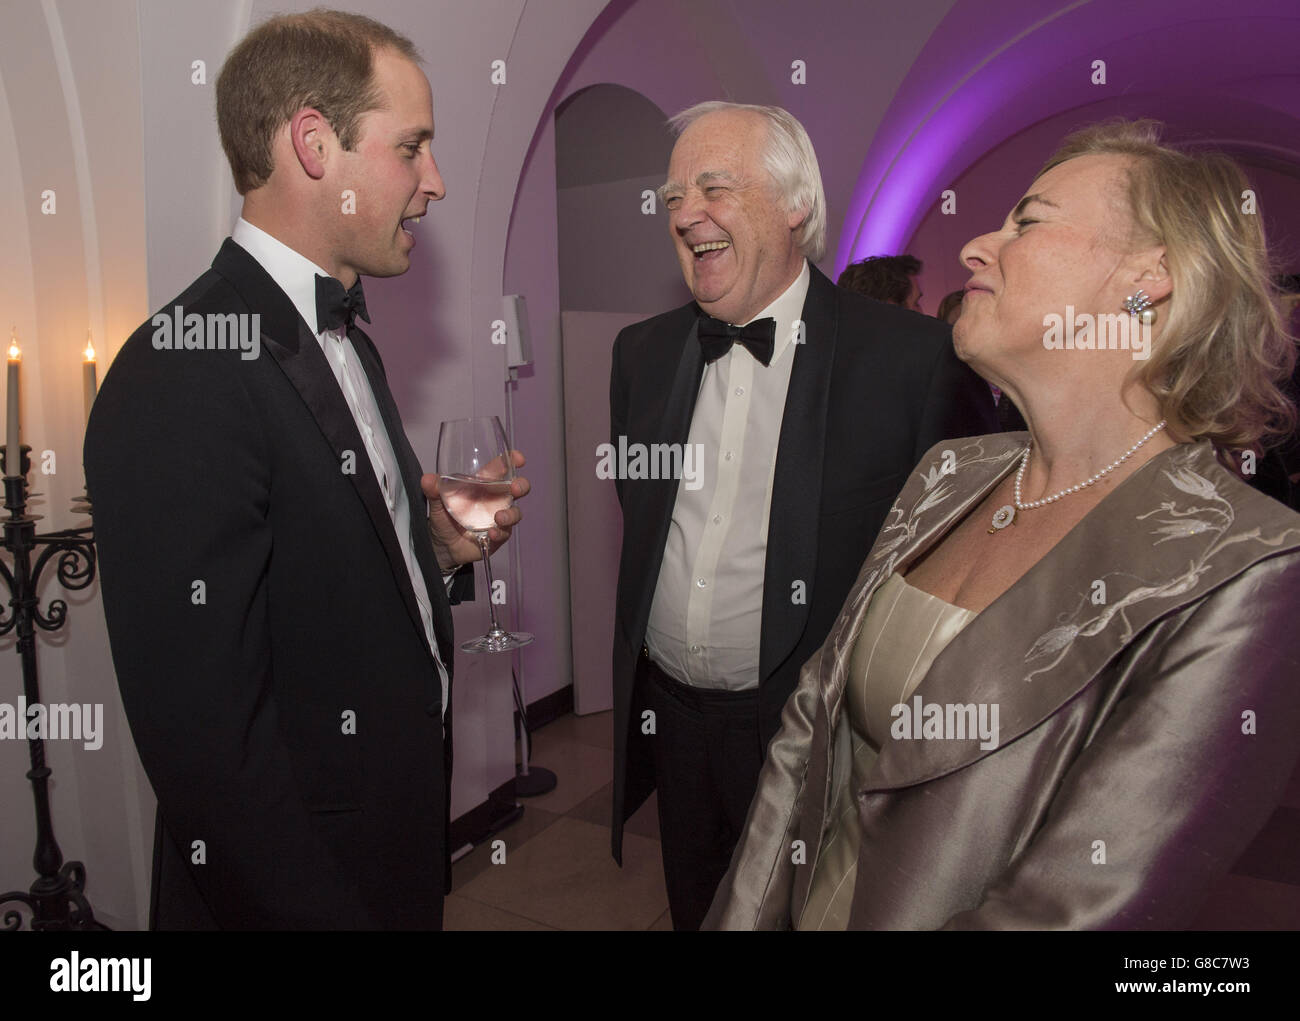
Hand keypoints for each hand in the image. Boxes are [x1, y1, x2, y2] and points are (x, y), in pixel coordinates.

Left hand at [422, 450, 528, 571]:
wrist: (442, 545)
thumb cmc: (444, 518)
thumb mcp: (436, 502)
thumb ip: (433, 490)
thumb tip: (427, 479)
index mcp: (483, 485)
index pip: (501, 468)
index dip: (511, 460)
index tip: (518, 458)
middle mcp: (495, 499)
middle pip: (517, 488)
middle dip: (521, 485)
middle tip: (515, 487)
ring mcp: (498, 517)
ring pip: (515, 512)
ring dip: (510, 514)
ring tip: (498, 518)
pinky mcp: (498, 535)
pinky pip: (505, 533)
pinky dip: (500, 533)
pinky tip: (491, 534)